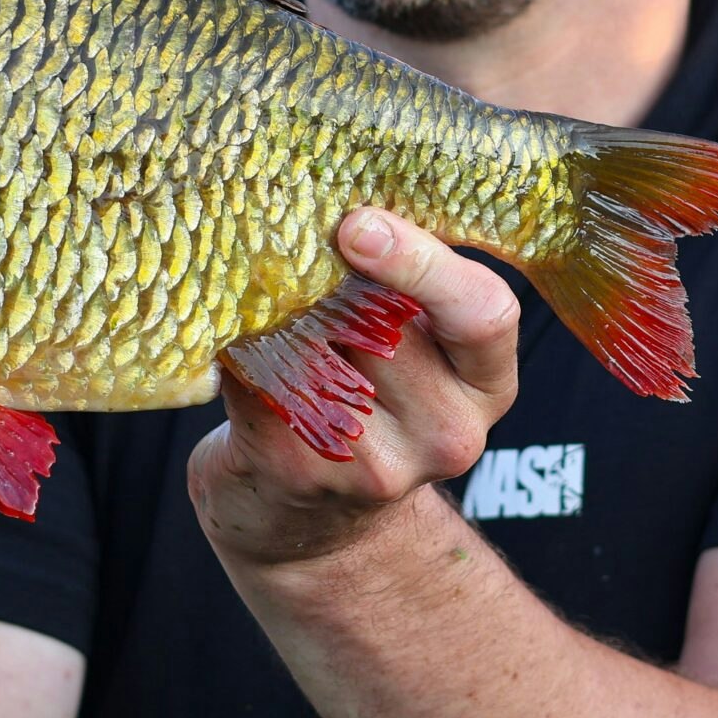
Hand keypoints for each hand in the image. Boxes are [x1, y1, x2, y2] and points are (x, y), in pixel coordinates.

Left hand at [189, 209, 520, 569]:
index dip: (422, 262)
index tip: (358, 225)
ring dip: (277, 305)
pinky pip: (260, 379)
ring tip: (258, 284)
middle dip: (326, 271)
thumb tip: (339, 191)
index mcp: (484, 382)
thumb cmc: (364, 398)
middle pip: (381, 322)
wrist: (311, 526)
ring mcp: (375, 464)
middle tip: (283, 236)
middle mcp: (445, 432)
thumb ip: (403, 285)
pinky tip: (233, 338)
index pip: (483, 314)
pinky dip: (238, 345)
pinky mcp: (301, 472)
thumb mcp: (414, 351)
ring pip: (314, 345)